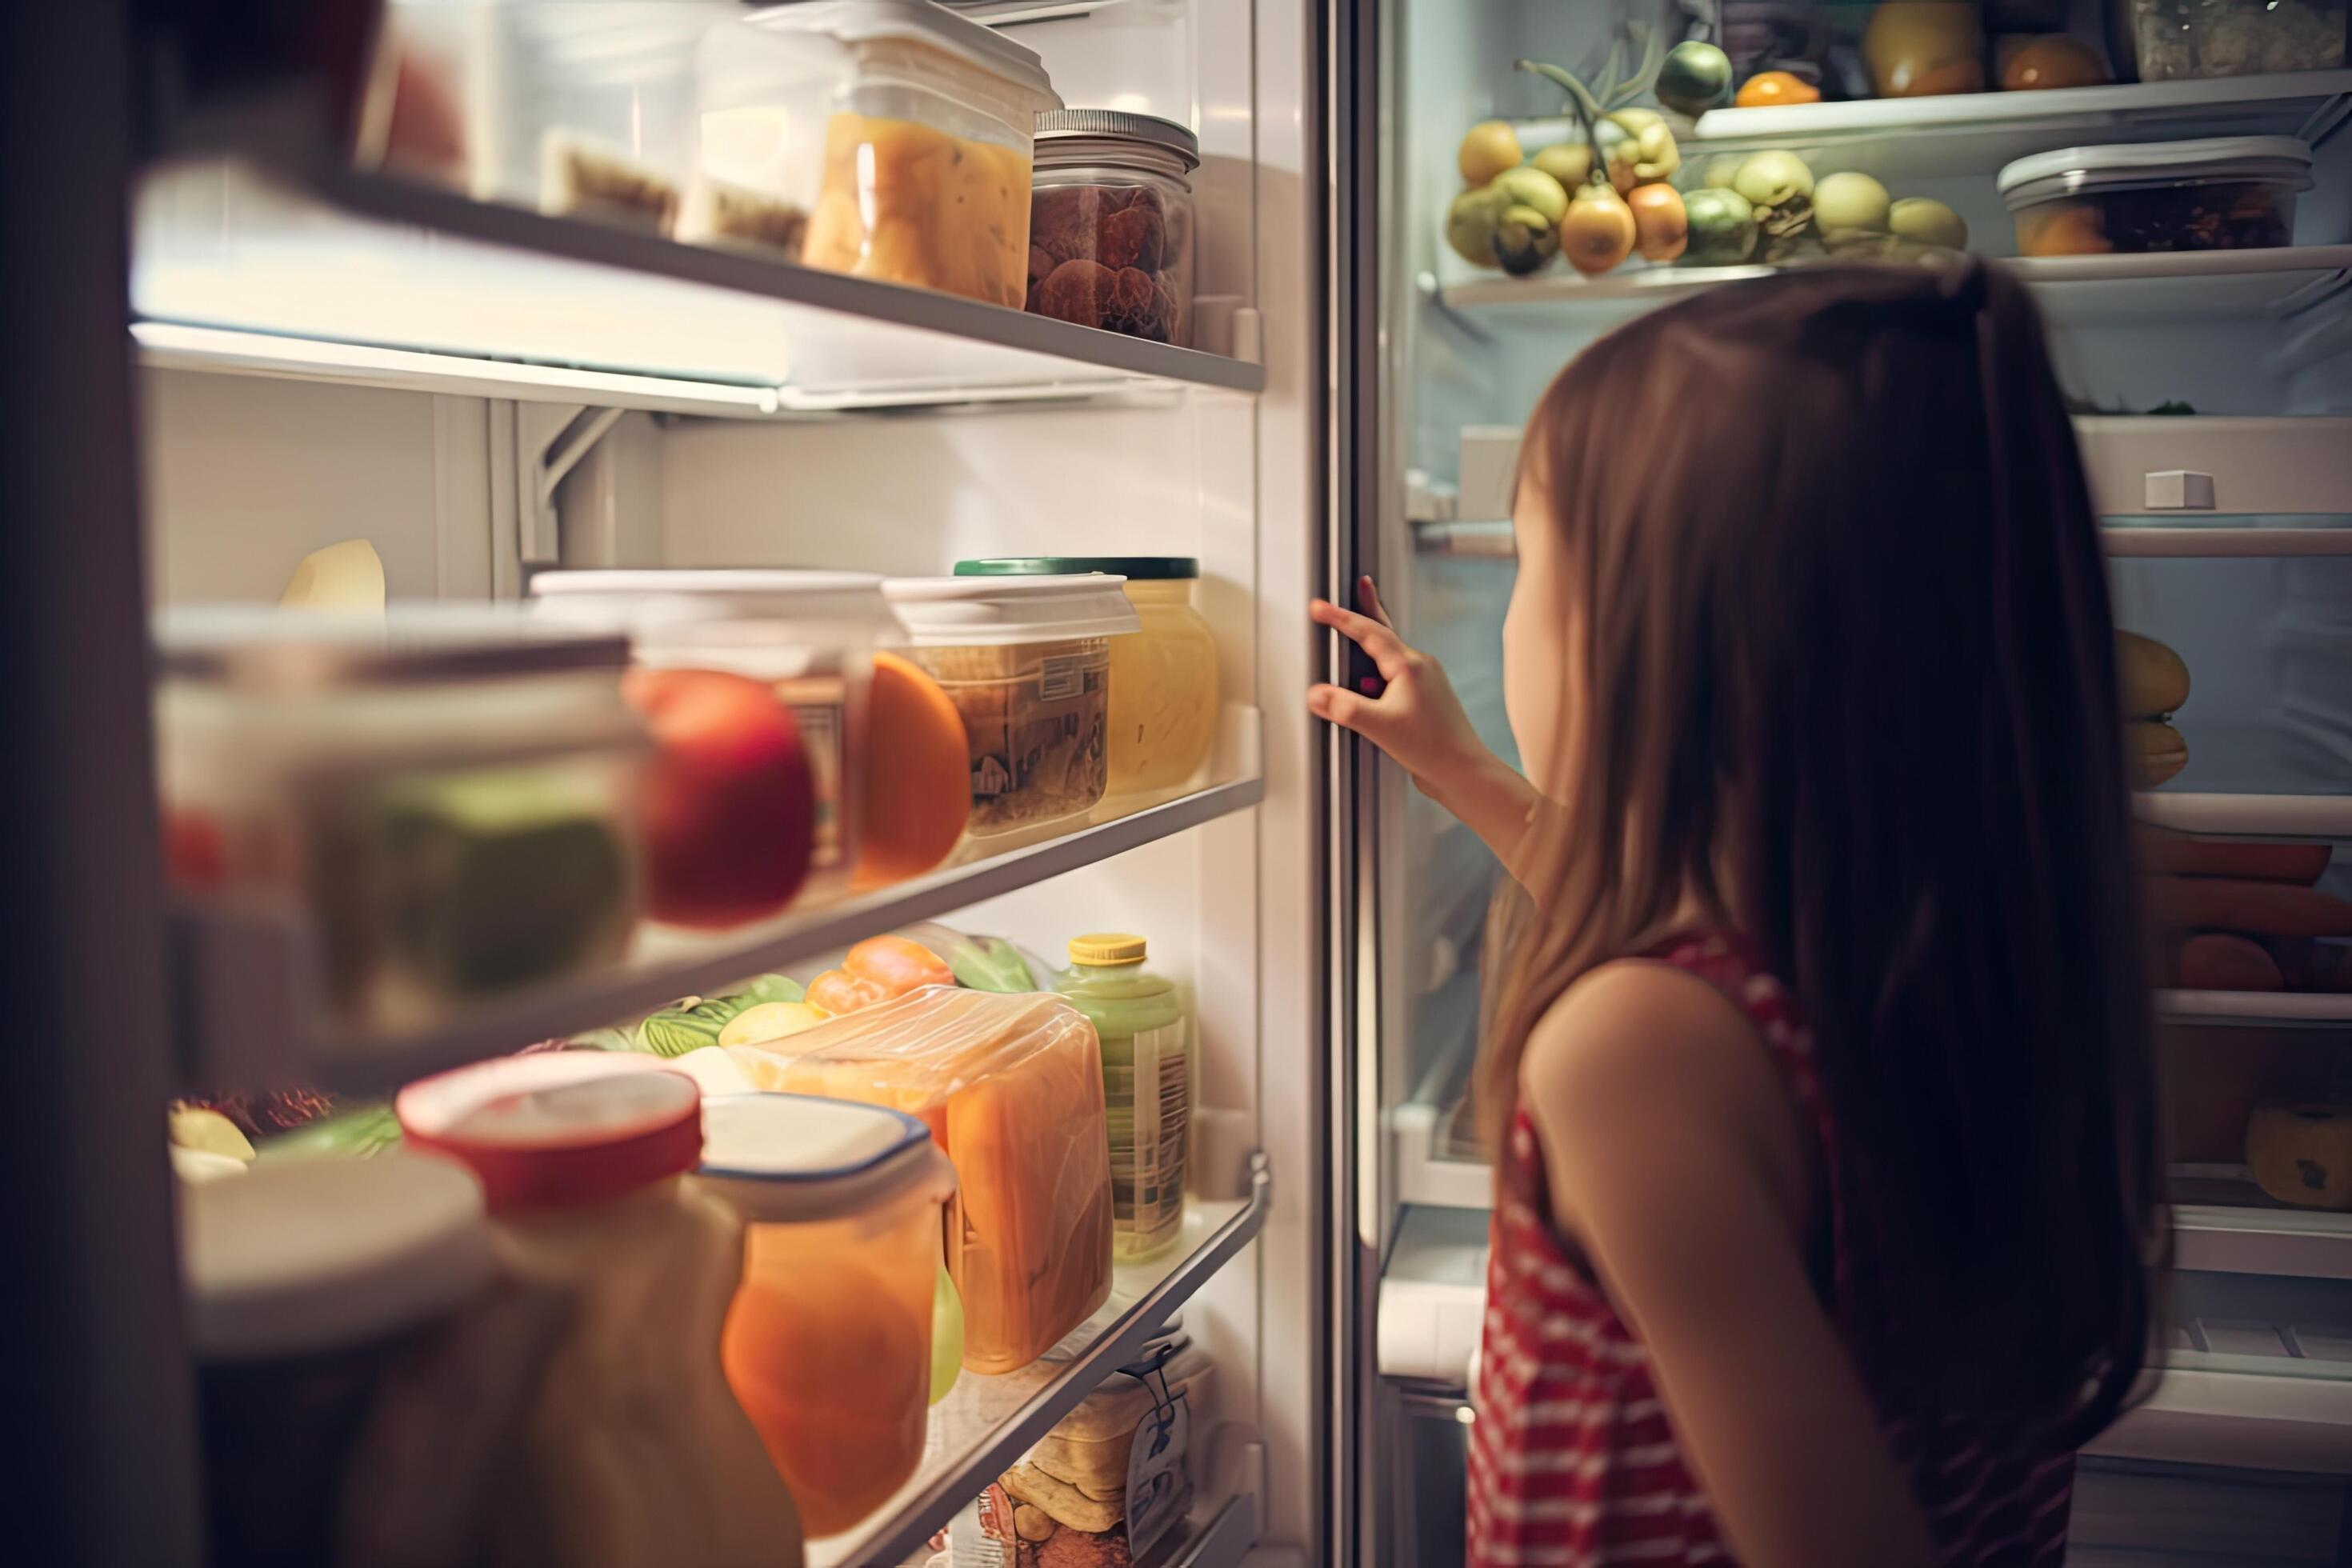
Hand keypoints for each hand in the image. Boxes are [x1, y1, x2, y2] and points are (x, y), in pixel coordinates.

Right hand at [1310, 578, 1537, 865]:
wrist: (1465, 772)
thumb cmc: (1433, 748)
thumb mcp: (1379, 726)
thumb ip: (1344, 707)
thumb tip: (1316, 694)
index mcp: (1410, 666)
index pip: (1369, 631)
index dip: (1341, 617)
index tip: (1319, 607)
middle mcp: (1420, 668)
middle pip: (1385, 631)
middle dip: (1369, 609)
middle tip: (1360, 584)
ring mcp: (1424, 684)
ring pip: (1389, 657)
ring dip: (1368, 650)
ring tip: (1351, 645)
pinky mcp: (1424, 701)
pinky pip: (1393, 679)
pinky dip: (1375, 678)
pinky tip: (1366, 694)